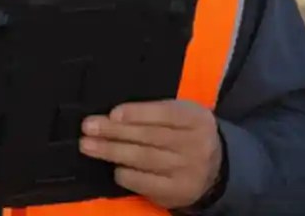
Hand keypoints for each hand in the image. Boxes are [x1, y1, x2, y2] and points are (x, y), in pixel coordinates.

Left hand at [79, 99, 222, 209]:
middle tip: (88, 127)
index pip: (165, 114)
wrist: (216, 169)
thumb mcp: (182, 114)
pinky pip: (145, 182)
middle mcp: (195, 145)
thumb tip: (113, 115)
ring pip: (144, 159)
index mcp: (196, 119)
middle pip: (149, 136)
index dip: (138, 113)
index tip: (113, 113)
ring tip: (88, 146)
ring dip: (112, 152)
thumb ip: (155, 111)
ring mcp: (187, 170)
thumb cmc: (187, 134)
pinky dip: (126, 174)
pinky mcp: (177, 192)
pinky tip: (113, 168)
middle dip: (115, 131)